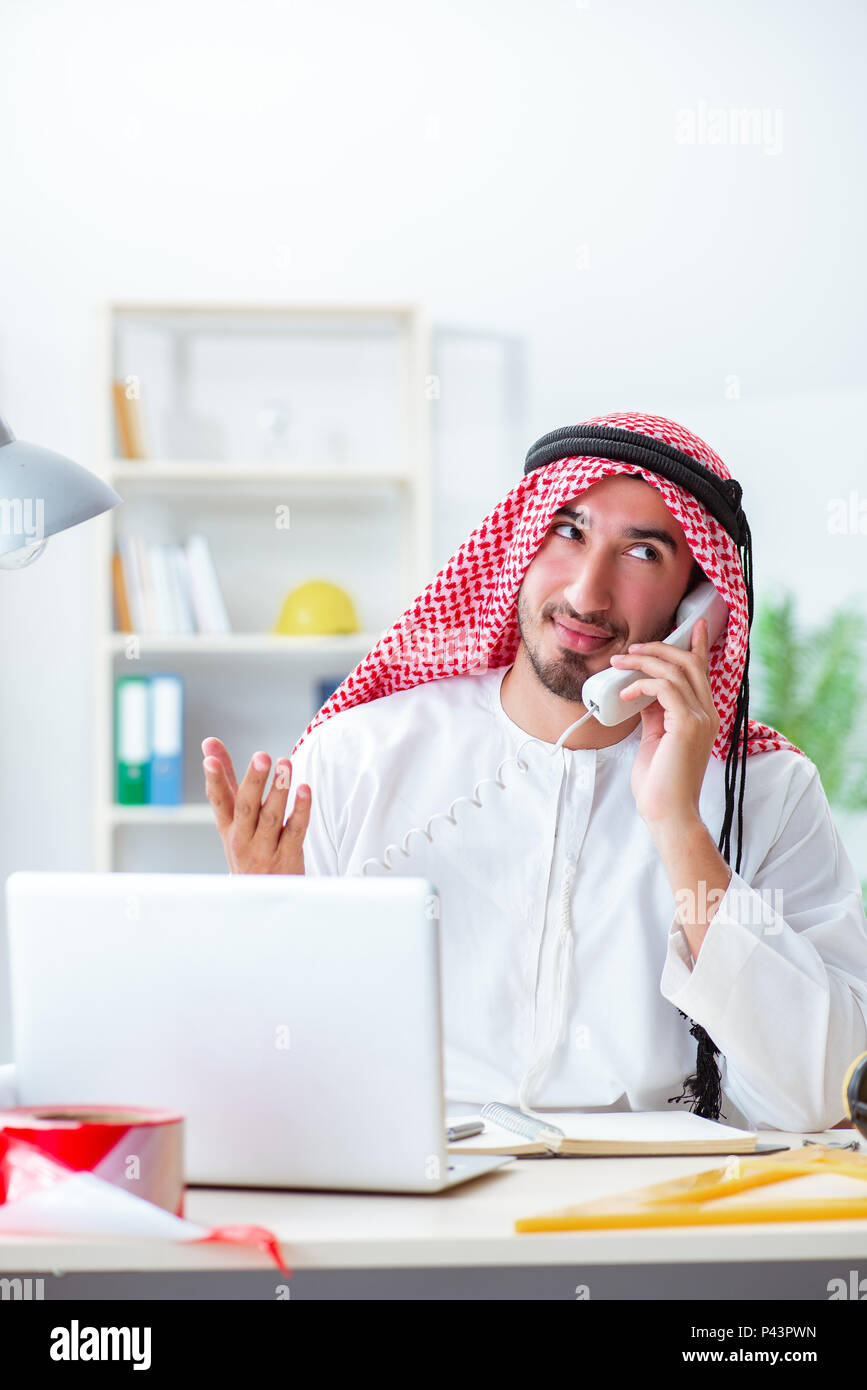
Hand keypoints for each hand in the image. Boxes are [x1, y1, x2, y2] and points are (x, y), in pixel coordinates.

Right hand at [201, 736, 310, 873]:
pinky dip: (300, 810)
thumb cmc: (248, 847)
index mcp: (229, 826)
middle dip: (253, 781)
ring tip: (285, 764)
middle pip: (246, 807)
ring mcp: (265, 850)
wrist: (261, 897)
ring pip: (271, 818)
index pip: (218, 800)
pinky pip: (295, 831)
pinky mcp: (287, 857)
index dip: (214, 780)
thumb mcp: (232, 819)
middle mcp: (243, 838)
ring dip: (279, 790)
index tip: (209, 759)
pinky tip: (304, 790)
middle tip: (261, 756)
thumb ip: (225, 780)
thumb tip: (209, 744)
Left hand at [609, 618, 720, 829]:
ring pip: (676, 670)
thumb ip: (654, 712)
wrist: (668, 813)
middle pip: (690, 663)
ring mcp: (700, 718)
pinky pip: (665, 688)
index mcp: (702, 716)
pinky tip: (625, 693)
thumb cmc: (659, 783)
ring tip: (619, 663)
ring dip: (643, 662)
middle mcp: (707, 713)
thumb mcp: (655, 738)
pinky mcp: (687, 725)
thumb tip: (642, 690)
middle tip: (630, 649)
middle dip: (659, 648)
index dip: (699, 645)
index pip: (702, 671)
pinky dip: (642, 684)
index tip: (694, 625)